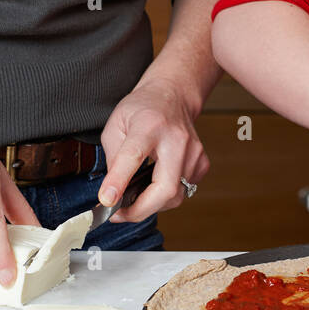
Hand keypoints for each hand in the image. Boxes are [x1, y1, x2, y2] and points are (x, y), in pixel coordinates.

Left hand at [98, 78, 208, 223]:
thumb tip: (114, 192)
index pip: (134, 156)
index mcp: (148, 125)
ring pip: (175, 196)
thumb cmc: (142, 109)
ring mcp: (193, 152)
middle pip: (165, 188)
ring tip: (134, 197)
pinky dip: (166, 195)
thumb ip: (113, 159)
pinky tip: (155, 183)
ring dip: (151, 204)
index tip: (107, 201)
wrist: (172, 95)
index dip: (119, 181)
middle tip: (119, 214)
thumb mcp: (115, 125)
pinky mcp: (201, 162)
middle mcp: (176, 139)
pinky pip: (184, 191)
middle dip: (140, 210)